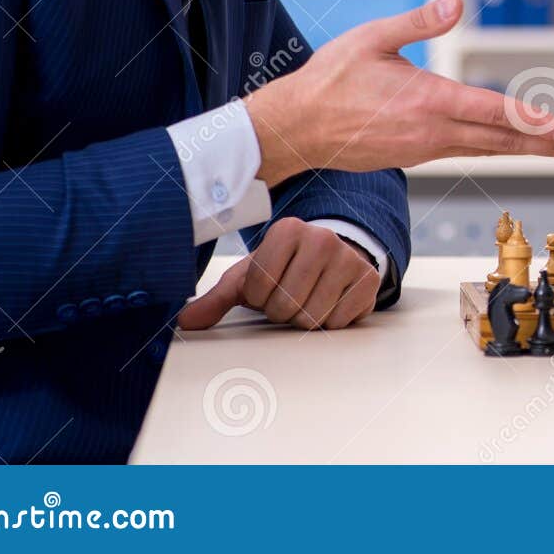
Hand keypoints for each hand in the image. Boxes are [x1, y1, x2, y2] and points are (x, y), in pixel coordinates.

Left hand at [177, 218, 378, 330]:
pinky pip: (337, 323)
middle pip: (285, 305)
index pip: (258, 287)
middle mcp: (322, 238)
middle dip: (281, 311)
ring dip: (303, 319)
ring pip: (311, 317)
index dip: (258, 298)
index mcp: (288, 229)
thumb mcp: (249, 277)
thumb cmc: (284, 269)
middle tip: (289, 296)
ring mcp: (349, 259)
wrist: (333, 260)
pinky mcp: (368, 281)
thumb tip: (184, 323)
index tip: (268, 286)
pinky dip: (329, 322)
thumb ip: (217, 298)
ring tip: (308, 299)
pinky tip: (329, 303)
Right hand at [245, 0, 553, 186]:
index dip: (534, 122)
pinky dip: (499, 148)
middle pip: (503, 140)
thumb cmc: (329, 80)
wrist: (294, 130)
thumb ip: (418, 22)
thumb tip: (456, 2)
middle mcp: (433, 131)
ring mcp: (426, 148)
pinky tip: (515, 144)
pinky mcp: (418, 155)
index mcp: (427, 101)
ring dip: (530, 149)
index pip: (493, 113)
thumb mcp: (371, 38)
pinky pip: (469, 151)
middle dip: (549, 145)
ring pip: (490, 149)